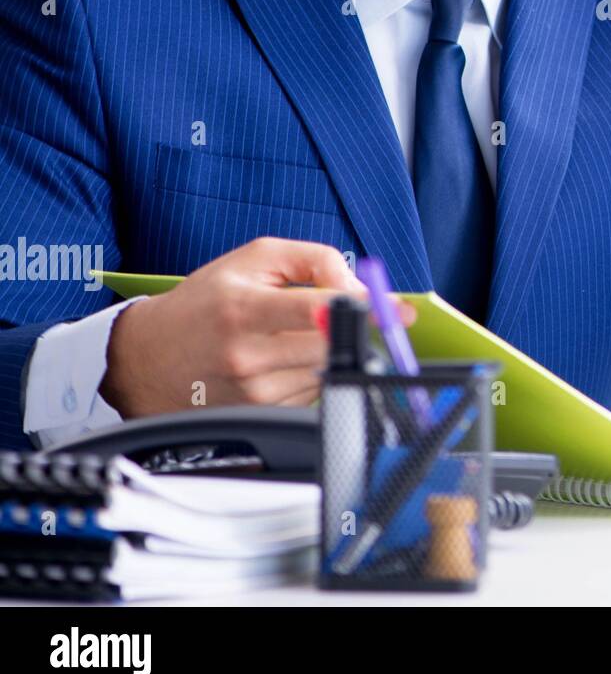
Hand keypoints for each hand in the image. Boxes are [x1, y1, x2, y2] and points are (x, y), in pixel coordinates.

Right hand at [100, 237, 415, 417]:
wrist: (147, 356)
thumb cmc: (206, 300)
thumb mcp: (255, 258)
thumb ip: (314, 259)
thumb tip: (356, 285)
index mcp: (244, 309)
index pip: (318, 310)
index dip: (365, 308)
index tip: (401, 310)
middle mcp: (247, 355)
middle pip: (331, 343)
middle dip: (354, 327)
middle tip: (361, 315)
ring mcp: (251, 392)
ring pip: (326, 368)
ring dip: (330, 350)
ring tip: (295, 334)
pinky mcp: (257, 415)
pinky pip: (312, 392)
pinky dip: (313, 372)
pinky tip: (285, 359)